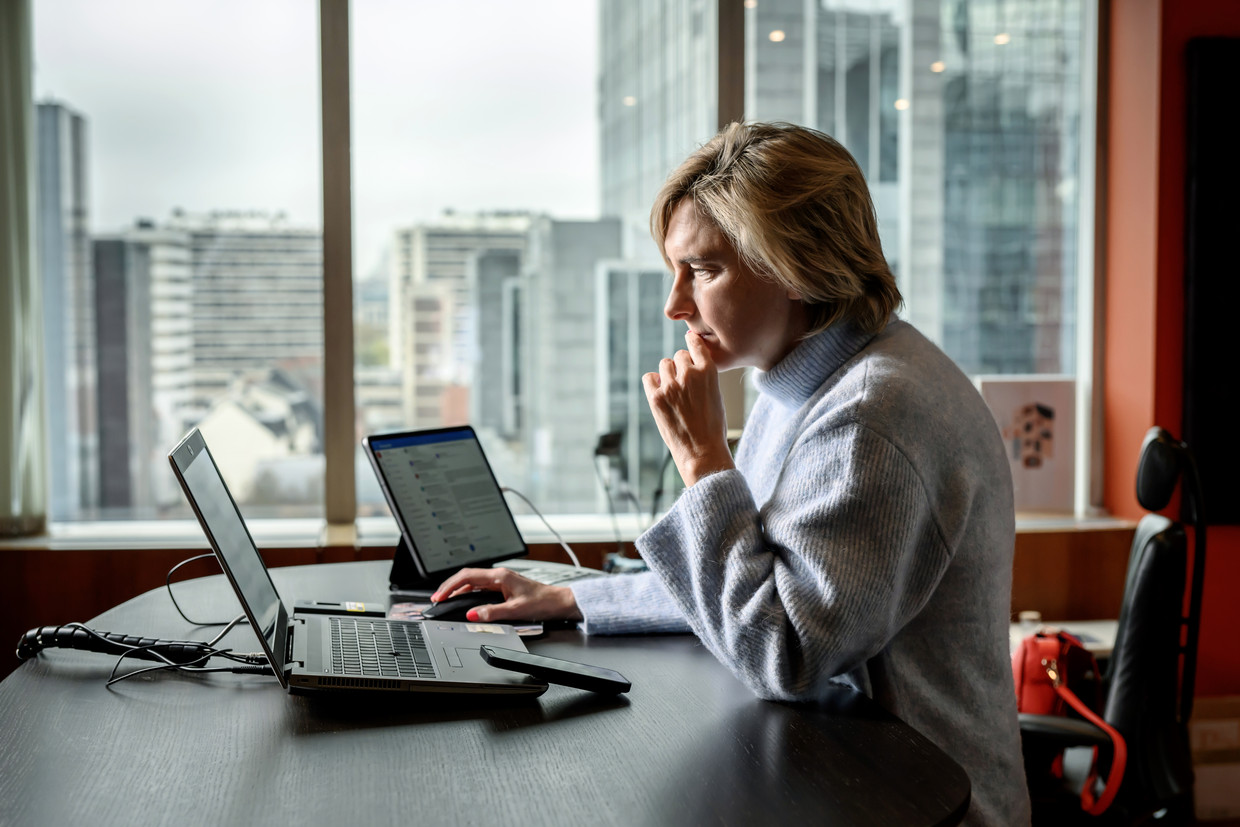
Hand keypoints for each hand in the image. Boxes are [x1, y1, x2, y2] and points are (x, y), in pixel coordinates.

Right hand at [430, 568, 582, 622]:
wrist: (558, 601)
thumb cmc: (543, 602)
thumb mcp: (515, 610)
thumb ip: (492, 612)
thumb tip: (472, 614)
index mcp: (500, 577)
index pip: (468, 577)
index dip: (450, 586)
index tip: (439, 596)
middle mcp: (499, 576)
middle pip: (467, 577)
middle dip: (449, 586)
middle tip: (437, 598)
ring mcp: (501, 580)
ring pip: (472, 581)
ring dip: (457, 589)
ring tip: (445, 599)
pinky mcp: (503, 586)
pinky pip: (480, 587)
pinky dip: (468, 593)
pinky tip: (463, 600)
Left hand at [642, 330, 734, 485]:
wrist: (702, 451)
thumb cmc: (713, 426)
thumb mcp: (716, 394)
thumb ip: (703, 376)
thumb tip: (688, 363)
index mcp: (708, 371)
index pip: (694, 343)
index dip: (690, 343)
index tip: (688, 344)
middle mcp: (689, 375)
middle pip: (678, 356)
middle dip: (680, 365)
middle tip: (684, 382)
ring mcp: (671, 386)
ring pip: (664, 365)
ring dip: (668, 373)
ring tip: (674, 391)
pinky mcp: (656, 398)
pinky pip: (649, 377)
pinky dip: (653, 382)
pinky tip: (661, 392)